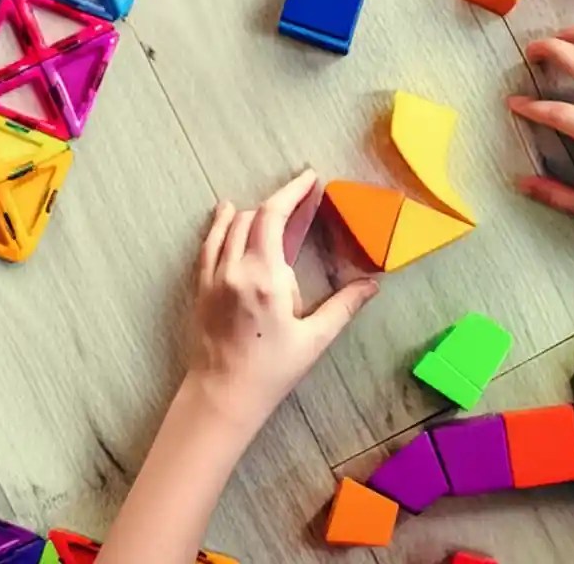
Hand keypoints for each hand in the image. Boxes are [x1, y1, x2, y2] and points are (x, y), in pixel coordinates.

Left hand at [188, 170, 379, 420]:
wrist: (222, 395)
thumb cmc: (270, 371)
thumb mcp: (314, 340)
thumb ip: (343, 307)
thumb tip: (371, 286)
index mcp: (266, 278)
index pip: (275, 217)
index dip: (292, 192)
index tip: (309, 178)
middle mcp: (236, 270)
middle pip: (254, 217)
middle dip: (278, 202)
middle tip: (301, 198)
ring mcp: (214, 277)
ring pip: (229, 227)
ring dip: (252, 212)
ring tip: (270, 206)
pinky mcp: (202, 288)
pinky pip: (208, 245)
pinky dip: (219, 225)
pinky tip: (225, 213)